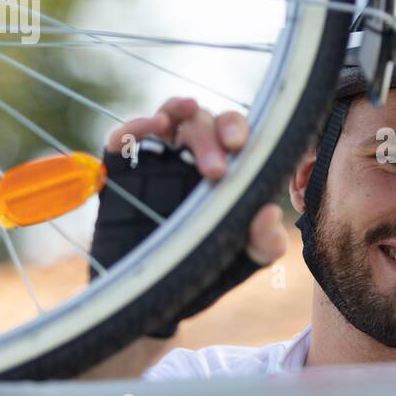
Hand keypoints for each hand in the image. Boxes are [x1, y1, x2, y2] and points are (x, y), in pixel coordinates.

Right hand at [106, 97, 288, 265]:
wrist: (156, 286)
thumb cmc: (206, 262)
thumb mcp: (241, 258)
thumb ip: (264, 242)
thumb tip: (269, 213)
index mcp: (228, 165)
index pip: (237, 134)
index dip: (238, 130)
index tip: (238, 145)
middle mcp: (196, 152)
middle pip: (206, 122)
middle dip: (211, 137)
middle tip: (215, 171)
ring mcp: (161, 153)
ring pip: (173, 115)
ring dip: (178, 109)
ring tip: (182, 111)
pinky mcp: (125, 164)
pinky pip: (129, 135)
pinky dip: (136, 127)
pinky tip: (145, 130)